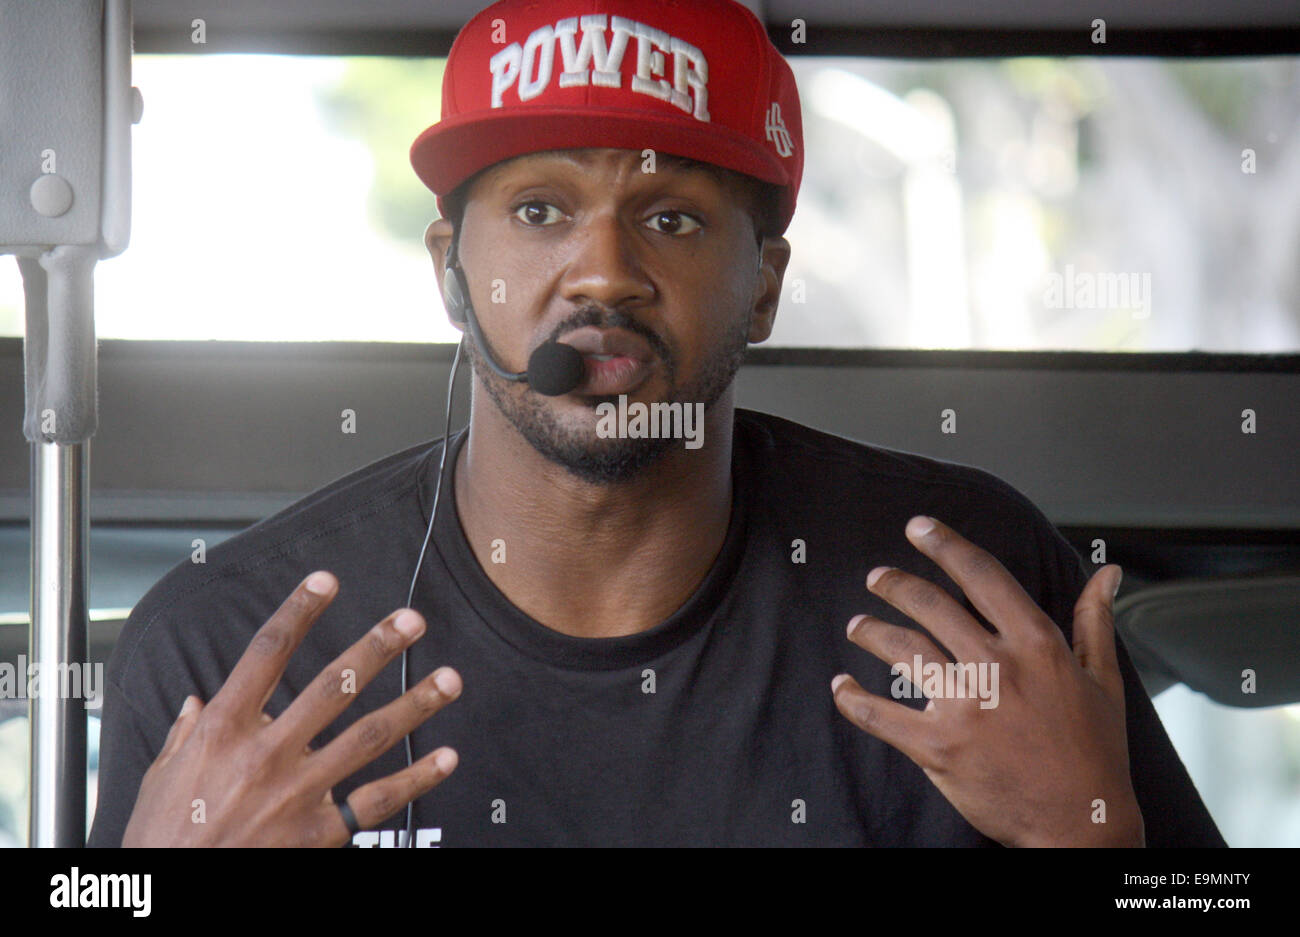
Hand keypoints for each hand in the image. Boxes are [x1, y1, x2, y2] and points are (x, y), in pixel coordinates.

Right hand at [121, 571, 460, 846]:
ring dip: (414, 705)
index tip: (327, 580)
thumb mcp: (160, 776)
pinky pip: (377, 801)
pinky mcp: (317, 834)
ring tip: (450, 680)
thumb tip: (195, 703)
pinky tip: (446, 757)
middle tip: (413, 621)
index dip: (298, 611)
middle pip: (334, 686)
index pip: (266, 653)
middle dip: (378, 649)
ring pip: (369, 737)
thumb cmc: (163, 838)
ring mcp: (297, 793)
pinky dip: (417, 778)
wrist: (170, 895)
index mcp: (222, 729)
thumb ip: (184, 735)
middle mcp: (265, 754)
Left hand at [831, 516, 1142, 846]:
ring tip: (858, 625)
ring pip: (902, 649)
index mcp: (1037, 645)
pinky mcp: (939, 747)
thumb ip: (1095, 620)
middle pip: (931, 606)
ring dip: (871, 632)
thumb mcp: (1104, 681)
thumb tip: (1106, 574)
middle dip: (895, 584)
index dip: (946, 545)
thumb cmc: (1095, 754)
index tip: (919, 528)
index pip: (983, 576)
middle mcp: (998, 668)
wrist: (1083, 824)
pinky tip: (841, 685)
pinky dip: (853, 698)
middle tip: (878, 578)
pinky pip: (880, 713)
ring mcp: (965, 707)